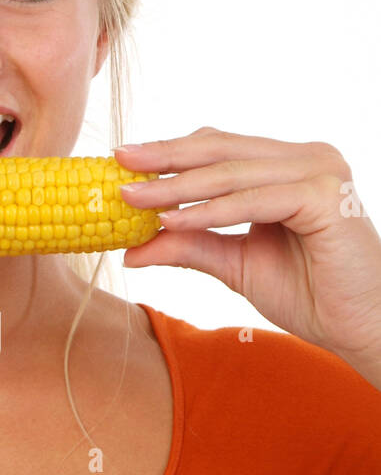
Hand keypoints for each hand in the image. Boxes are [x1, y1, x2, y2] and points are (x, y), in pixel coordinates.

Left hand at [115, 127, 380, 370]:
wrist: (360, 327)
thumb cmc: (309, 295)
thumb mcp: (235, 265)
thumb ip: (191, 245)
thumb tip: (132, 248)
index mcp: (287, 166)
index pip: (219, 148)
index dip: (169, 154)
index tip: (121, 161)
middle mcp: (306, 158)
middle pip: (220, 148)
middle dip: (164, 158)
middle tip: (118, 161)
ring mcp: (318, 171)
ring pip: (232, 173)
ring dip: (177, 186)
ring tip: (132, 198)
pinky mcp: (324, 195)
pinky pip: (253, 200)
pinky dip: (210, 210)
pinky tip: (172, 219)